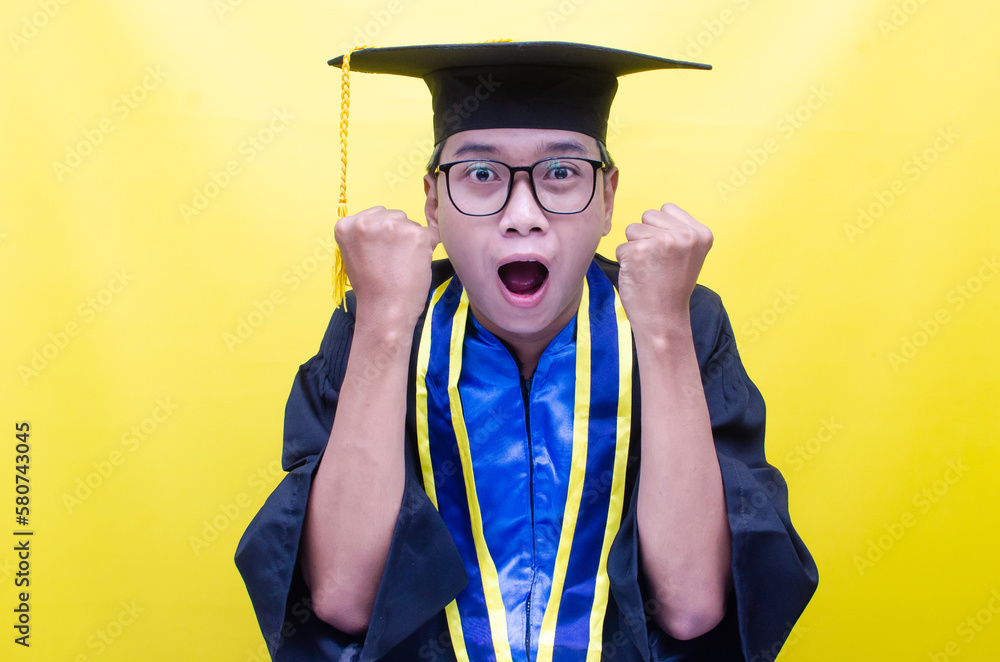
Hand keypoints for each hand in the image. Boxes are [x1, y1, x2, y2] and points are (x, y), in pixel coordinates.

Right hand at [335, 206, 438, 327]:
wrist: (384, 311)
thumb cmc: (372, 288)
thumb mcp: (354, 254)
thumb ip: (366, 234)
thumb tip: (388, 222)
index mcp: (347, 225)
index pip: (375, 215)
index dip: (383, 235)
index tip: (381, 253)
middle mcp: (366, 221)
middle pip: (394, 216)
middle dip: (398, 234)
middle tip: (393, 261)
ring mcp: (392, 226)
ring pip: (412, 224)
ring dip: (412, 240)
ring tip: (402, 265)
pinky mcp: (416, 235)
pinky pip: (431, 234)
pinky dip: (428, 248)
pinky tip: (416, 264)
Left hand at [615, 203, 712, 337]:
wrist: (663, 319)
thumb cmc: (671, 286)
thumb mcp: (687, 253)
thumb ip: (677, 230)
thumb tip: (656, 212)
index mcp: (701, 233)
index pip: (667, 208)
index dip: (660, 229)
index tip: (668, 254)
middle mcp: (685, 236)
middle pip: (648, 215)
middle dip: (646, 236)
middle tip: (657, 262)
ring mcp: (663, 242)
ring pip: (632, 228)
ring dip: (635, 247)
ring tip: (649, 268)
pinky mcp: (639, 252)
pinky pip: (621, 246)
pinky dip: (625, 261)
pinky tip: (639, 276)